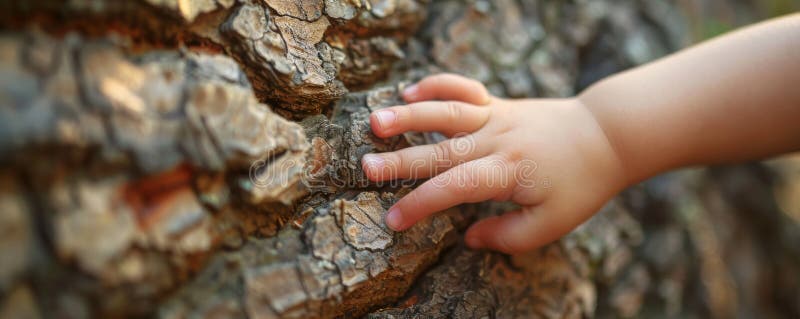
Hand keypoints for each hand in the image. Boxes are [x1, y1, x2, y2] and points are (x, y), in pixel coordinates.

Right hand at [361, 74, 626, 253]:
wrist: (605, 135)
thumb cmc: (580, 184)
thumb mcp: (552, 223)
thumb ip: (508, 235)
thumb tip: (468, 237)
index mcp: (508, 171)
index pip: (454, 187)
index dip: (421, 204)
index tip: (393, 220)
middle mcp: (497, 140)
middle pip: (441, 149)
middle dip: (401, 160)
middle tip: (366, 167)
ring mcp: (497, 117)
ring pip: (446, 113)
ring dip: (410, 116)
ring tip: (376, 120)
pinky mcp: (499, 104)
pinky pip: (464, 88)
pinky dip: (438, 85)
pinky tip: (411, 91)